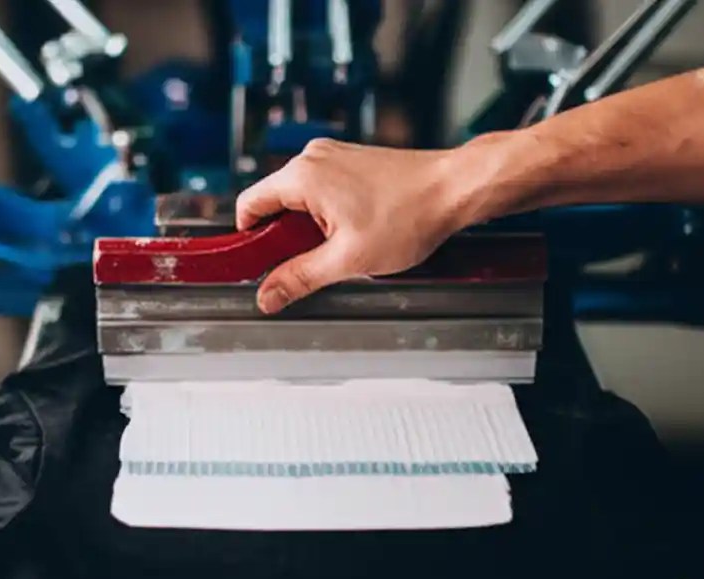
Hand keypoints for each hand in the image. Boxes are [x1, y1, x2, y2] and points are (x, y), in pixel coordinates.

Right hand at [235, 134, 525, 313]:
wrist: (454, 189)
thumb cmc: (410, 214)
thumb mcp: (347, 260)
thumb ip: (299, 278)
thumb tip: (267, 296)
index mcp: (302, 176)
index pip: (248, 207)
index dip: (250, 242)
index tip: (259, 266)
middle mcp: (312, 158)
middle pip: (274, 206)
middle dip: (287, 240)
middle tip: (317, 262)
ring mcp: (333, 157)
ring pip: (300, 202)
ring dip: (312, 230)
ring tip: (346, 246)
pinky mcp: (350, 162)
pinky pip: (322, 193)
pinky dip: (330, 216)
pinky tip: (358, 231)